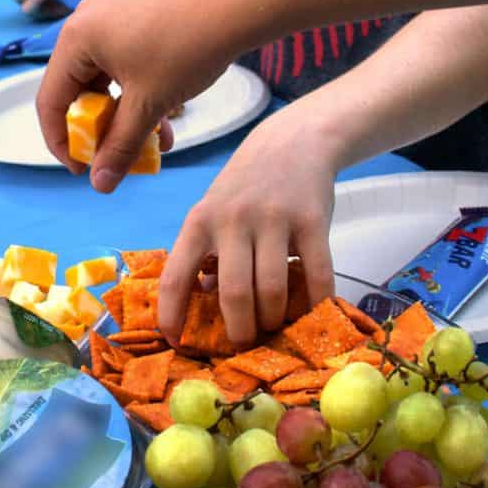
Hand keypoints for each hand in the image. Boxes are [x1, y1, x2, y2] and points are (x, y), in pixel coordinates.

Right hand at [36, 0, 238, 190]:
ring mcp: (111, 19)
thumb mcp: (149, 105)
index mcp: (76, 39)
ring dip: (125, 119)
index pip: (50, 101)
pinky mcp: (134, 20)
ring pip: (105, 83)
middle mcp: (86, 24)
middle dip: (100, 131)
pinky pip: (123, 67)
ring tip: (152, 147)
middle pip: (77, 92)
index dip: (61, 142)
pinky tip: (165, 124)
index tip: (81, 169)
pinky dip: (138, 97)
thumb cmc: (187, 49)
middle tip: (116, 159)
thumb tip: (98, 185)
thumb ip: (119, 146)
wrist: (236, 7)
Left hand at [158, 108, 338, 346]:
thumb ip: (208, 252)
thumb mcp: (214, 212)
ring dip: (274, 320)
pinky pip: (316, 275)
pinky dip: (316, 302)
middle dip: (240, 330)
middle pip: (234, 293)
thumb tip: (204, 305)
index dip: (172, 315)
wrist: (293, 142)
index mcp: (199, 221)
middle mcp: (232, 220)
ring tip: (275, 327)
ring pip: (272, 289)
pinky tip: (313, 313)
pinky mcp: (311, 220)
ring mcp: (273, 219)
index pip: (175, 277)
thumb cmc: (245, 187)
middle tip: (245, 344)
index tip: (176, 343)